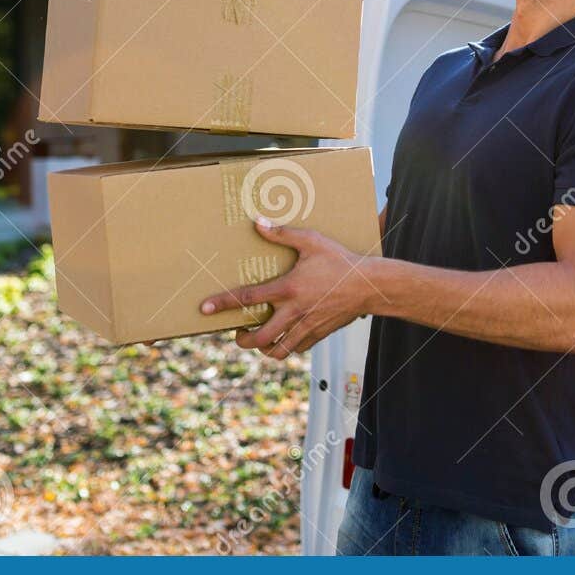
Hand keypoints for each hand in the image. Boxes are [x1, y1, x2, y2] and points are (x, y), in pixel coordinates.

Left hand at [200, 218, 378, 357]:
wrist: (370, 286)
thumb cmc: (340, 260)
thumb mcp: (312, 242)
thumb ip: (282, 233)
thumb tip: (258, 222)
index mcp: (287, 289)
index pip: (247, 299)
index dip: (222, 304)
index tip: (204, 309)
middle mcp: (293, 312)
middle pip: (258, 338)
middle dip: (242, 339)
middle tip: (237, 332)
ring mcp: (306, 326)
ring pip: (277, 351)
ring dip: (263, 348)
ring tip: (259, 338)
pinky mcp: (318, 334)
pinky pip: (296, 349)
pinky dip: (286, 347)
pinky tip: (285, 336)